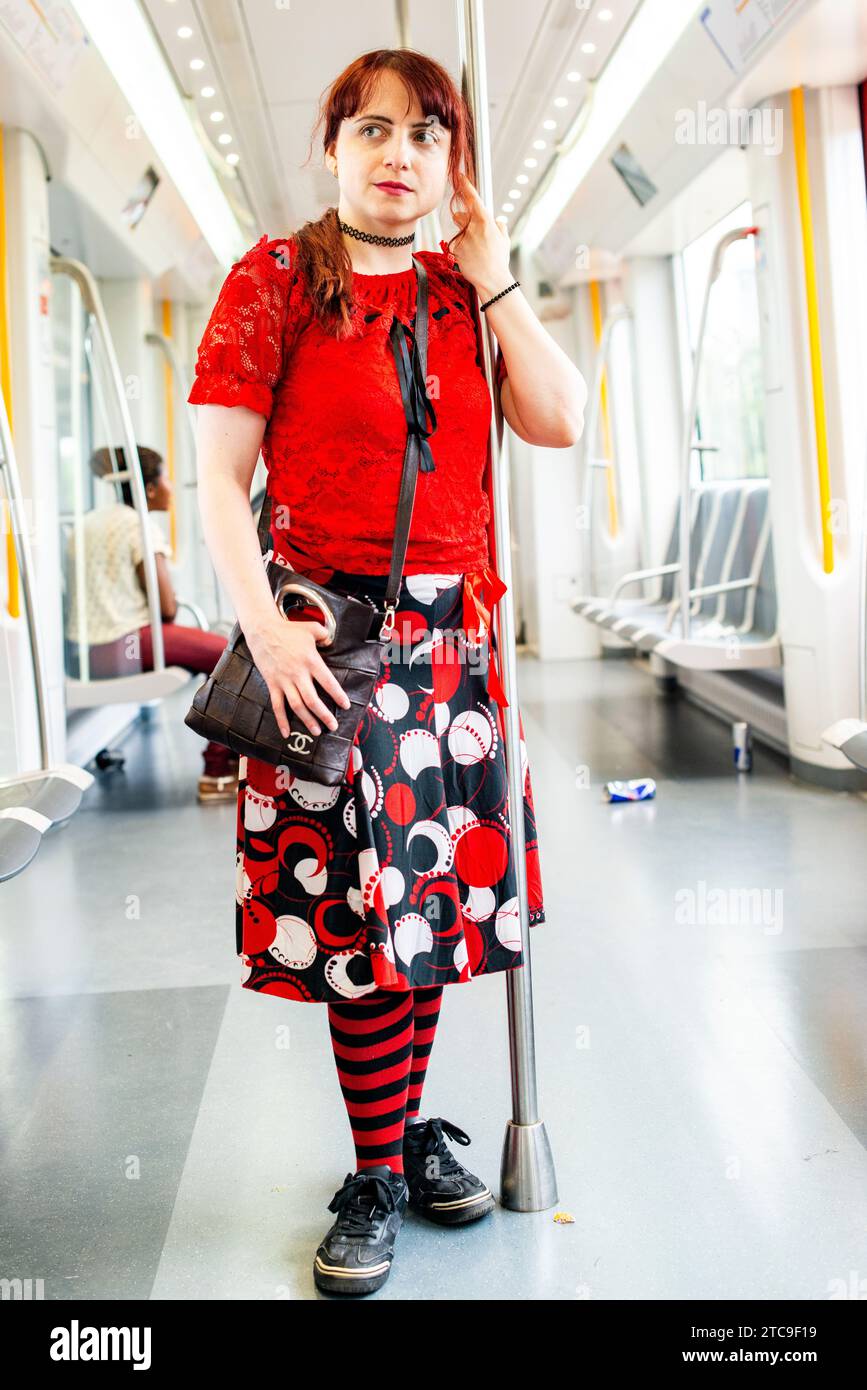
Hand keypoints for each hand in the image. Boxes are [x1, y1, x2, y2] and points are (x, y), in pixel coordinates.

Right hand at [246, 613, 351, 739]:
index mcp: (311, 661)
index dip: (338, 695)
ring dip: (307, 721)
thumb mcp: (312, 629)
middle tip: (333, 726)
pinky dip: (281, 720)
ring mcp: (284, 680)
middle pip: (312, 700)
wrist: (263, 630)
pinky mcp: (272, 684)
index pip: (328, 682)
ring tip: (316, 732)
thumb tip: (331, 643)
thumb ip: (325, 635)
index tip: (345, 705)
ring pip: (297, 706)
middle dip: (324, 715)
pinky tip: (286, 733)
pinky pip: (277, 705)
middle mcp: (298, 674)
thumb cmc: (289, 629)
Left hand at [449, 170, 512, 300]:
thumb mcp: (505, 239)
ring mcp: (462, 237)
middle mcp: (472, 226)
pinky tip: (468, 257)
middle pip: (460, 214)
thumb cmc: (499, 260)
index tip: (459, 176)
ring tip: (473, 248)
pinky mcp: (454, 248)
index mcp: (485, 221)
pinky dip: (459, 248)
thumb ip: (499, 226)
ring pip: (457, 228)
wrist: (491, 280)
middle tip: (473, 233)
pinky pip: (454, 243)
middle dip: (464, 219)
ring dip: (462, 233)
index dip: (465, 185)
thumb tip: (497, 219)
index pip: (473, 198)